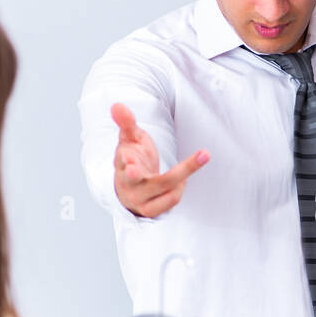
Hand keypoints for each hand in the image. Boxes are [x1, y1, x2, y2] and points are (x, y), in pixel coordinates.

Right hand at [111, 102, 208, 217]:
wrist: (127, 187)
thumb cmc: (131, 158)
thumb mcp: (129, 139)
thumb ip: (126, 123)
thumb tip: (117, 105)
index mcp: (122, 166)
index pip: (125, 167)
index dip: (130, 167)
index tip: (134, 167)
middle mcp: (130, 186)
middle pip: (159, 182)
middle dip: (179, 174)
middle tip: (199, 160)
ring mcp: (141, 201)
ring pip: (171, 191)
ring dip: (184, 176)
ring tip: (188, 165)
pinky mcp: (150, 211)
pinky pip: (172, 201)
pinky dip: (179, 189)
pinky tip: (181, 181)